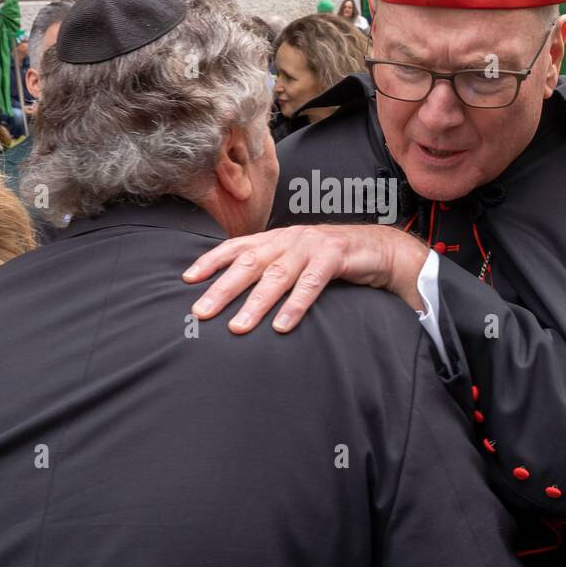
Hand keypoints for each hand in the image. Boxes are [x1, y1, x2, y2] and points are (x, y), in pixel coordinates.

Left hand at [183, 224, 429, 333]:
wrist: (378, 249)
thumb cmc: (330, 259)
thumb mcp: (295, 260)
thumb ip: (270, 269)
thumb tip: (235, 292)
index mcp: (275, 239)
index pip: (236, 247)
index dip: (210, 261)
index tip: (187, 279)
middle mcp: (288, 239)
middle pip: (249, 263)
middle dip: (222, 288)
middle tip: (201, 311)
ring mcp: (311, 246)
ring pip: (276, 275)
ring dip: (255, 303)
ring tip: (237, 327)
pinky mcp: (334, 257)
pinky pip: (311, 284)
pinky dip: (295, 305)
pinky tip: (281, 325)